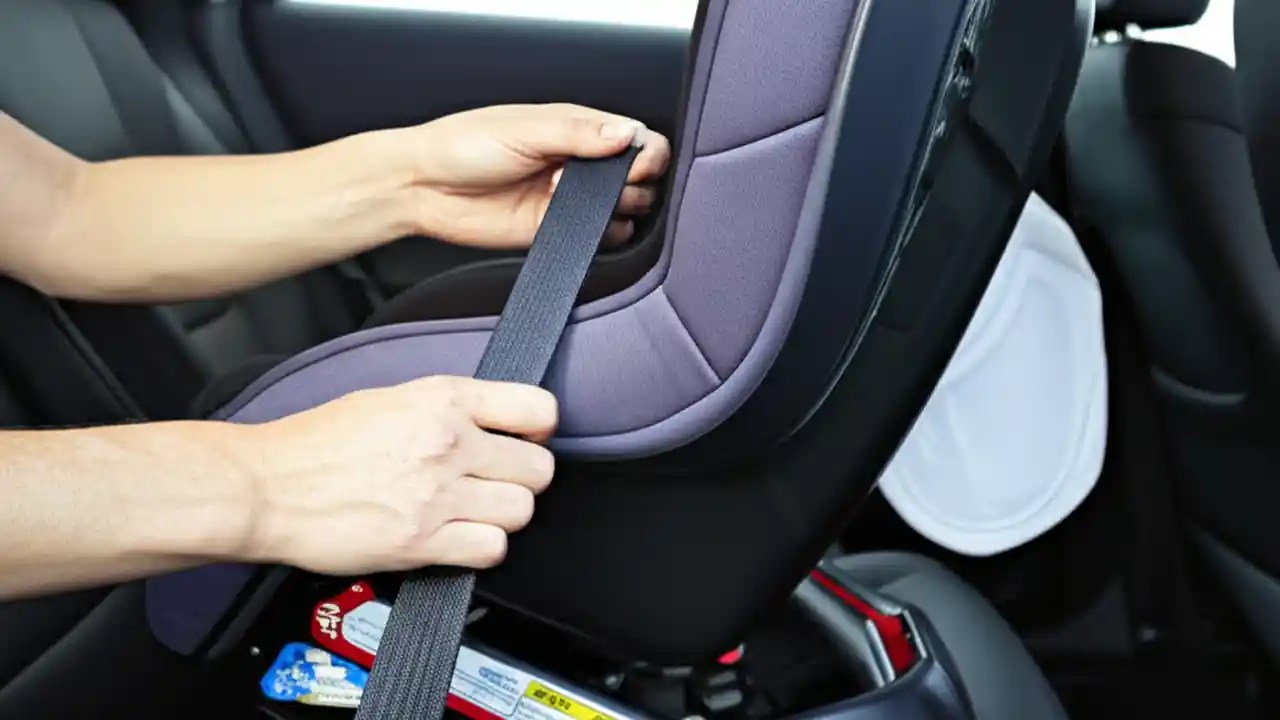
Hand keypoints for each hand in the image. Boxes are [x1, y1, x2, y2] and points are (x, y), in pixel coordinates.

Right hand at [245, 376, 556, 573]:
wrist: (265, 486)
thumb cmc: (315, 443)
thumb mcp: (388, 399)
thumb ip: (445, 408)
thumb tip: (490, 422)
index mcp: (442, 399)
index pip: (538, 408)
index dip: (539, 431)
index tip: (526, 441)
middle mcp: (447, 442)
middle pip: (538, 469)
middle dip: (523, 480)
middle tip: (496, 484)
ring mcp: (436, 494)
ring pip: (521, 511)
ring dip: (503, 516)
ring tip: (472, 513)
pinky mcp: (421, 541)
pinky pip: (491, 549)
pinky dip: (482, 549)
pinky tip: (458, 539)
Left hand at [408, 103, 671, 249]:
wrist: (424, 188)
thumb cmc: (463, 145)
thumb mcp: (523, 129)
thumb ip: (579, 132)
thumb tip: (628, 133)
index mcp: (578, 128)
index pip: (640, 138)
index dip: (646, 154)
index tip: (632, 163)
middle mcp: (581, 163)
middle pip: (643, 177)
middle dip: (633, 183)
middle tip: (598, 183)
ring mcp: (572, 199)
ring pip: (629, 209)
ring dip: (617, 208)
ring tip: (575, 200)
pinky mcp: (558, 231)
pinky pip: (601, 239)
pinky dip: (603, 237)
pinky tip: (576, 226)